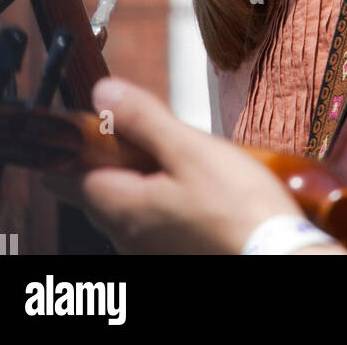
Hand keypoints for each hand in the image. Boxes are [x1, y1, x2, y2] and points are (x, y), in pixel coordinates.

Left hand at [41, 76, 335, 254]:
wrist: (276, 253)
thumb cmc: (238, 206)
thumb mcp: (190, 148)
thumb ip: (143, 120)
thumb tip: (103, 92)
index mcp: (124, 209)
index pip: (70, 178)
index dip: (75, 146)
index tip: (87, 121)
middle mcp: (127, 236)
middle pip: (98, 191)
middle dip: (108, 158)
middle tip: (137, 128)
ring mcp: (149, 249)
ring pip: (125, 206)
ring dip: (136, 176)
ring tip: (170, 151)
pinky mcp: (173, 252)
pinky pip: (149, 219)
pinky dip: (156, 195)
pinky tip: (187, 182)